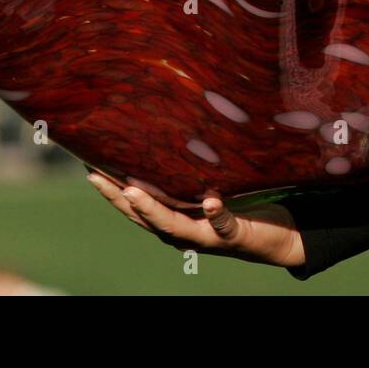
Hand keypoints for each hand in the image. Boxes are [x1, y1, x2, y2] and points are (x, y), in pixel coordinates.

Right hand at [86, 171, 304, 268]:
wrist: (277, 236)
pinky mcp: (234, 235)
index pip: (137, 205)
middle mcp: (185, 231)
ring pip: (175, 226)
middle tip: (97, 178)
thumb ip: (195, 171)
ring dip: (154, 210)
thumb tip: (175, 131)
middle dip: (120, 199)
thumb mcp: (212, 185)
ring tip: (134, 191)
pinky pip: (224, 224)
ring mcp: (207, 236)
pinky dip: (216, 213)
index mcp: (176, 217)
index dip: (112, 190)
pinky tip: (210, 201)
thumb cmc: (240, 205)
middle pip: (146, 217)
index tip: (90, 170)